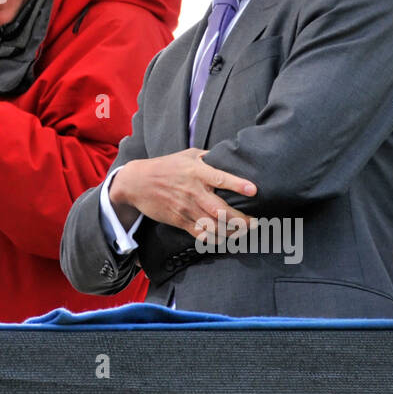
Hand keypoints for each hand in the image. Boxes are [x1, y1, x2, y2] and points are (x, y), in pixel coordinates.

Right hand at [109, 149, 256, 242]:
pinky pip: (200, 234)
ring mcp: (186, 208)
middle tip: (255, 222)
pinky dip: (214, 239)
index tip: (253, 190)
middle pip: (220, 210)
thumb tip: (229, 157)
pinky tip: (225, 238)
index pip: (220, 178)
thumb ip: (208, 157)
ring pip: (213, 226)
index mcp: (196, 172)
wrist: (137, 182)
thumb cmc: (165, 165)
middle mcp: (193, 191)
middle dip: (241, 220)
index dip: (237, 184)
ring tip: (244, 232)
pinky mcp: (179, 220)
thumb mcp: (187, 154)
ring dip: (231, 232)